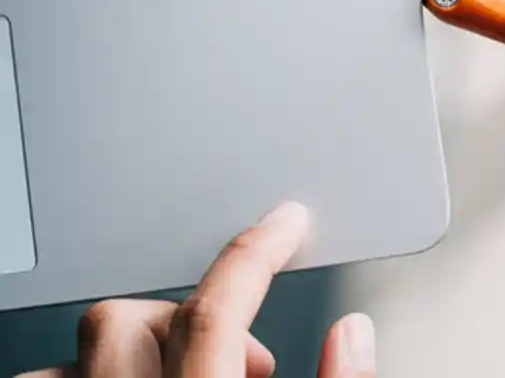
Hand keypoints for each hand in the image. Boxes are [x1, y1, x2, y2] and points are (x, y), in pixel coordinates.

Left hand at [20, 202, 375, 377]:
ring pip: (73, 350)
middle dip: (188, 312)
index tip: (286, 222)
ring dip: (128, 347)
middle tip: (246, 352)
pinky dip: (84, 372)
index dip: (257, 251)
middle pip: (130, 317)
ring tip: (178, 370)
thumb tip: (351, 335)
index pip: (217, 308)